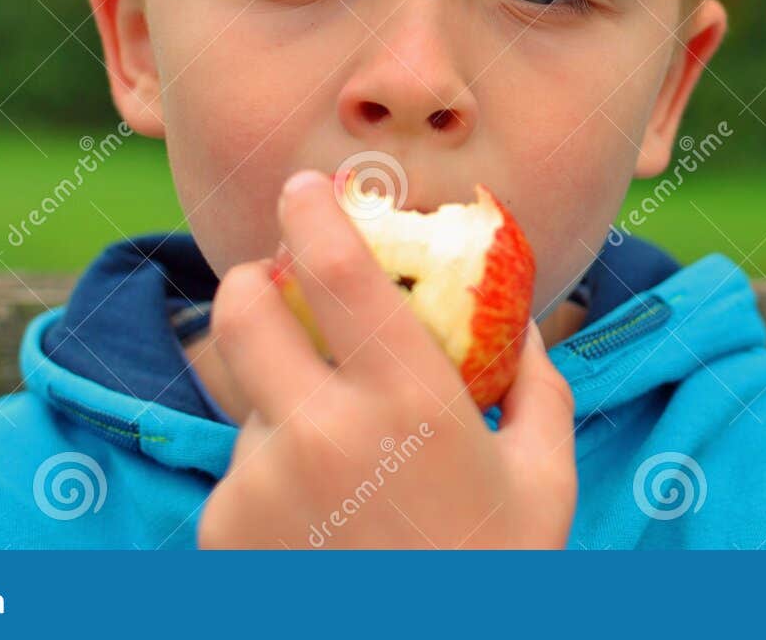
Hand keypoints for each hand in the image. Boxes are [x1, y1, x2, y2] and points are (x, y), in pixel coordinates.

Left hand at [197, 170, 577, 548]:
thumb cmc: (495, 578)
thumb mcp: (543, 482)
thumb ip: (538, 388)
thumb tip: (524, 326)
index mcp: (407, 403)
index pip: (337, 269)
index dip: (313, 211)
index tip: (303, 187)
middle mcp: (319, 432)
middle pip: (241, 310)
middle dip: (253, 284)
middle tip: (277, 288)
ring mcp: (259, 485)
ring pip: (247, 401)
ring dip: (278, 403)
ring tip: (336, 465)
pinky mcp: (222, 534)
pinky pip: (239, 472)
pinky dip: (268, 478)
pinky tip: (318, 525)